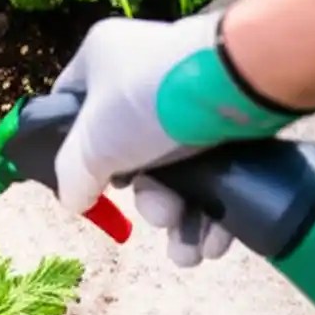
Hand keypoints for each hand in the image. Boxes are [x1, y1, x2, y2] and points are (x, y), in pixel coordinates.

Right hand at [52, 12, 305, 265]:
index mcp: (103, 64)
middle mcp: (145, 78)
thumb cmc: (150, 100)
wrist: (241, 81)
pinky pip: (213, 172)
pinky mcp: (230, 120)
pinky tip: (214, 240)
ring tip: (191, 250)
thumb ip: (72, 176)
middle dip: (149, 202)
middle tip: (162, 217)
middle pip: (131, 155)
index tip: (87, 184)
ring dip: (181, 220)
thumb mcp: (91, 143)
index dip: (75, 148)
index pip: (73, 105)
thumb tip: (75, 199)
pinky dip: (212, 210)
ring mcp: (190, 100)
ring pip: (177, 171)